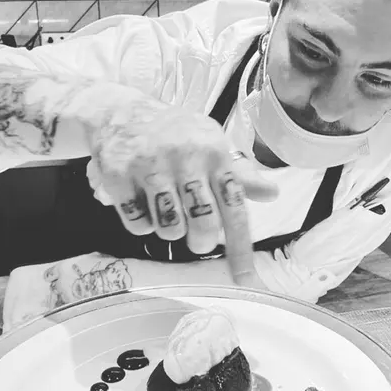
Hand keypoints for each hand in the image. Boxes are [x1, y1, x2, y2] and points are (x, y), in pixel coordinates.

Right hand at [88, 93, 278, 284]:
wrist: (120, 112)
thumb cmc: (175, 133)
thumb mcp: (211, 143)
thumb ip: (240, 175)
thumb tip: (272, 194)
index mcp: (213, 152)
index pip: (234, 207)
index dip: (240, 248)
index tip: (244, 278)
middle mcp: (184, 157)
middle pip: (203, 225)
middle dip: (201, 241)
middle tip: (197, 237)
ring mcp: (149, 165)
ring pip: (169, 229)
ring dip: (170, 230)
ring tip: (167, 211)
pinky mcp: (118, 175)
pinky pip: (137, 223)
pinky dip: (142, 224)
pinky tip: (141, 203)